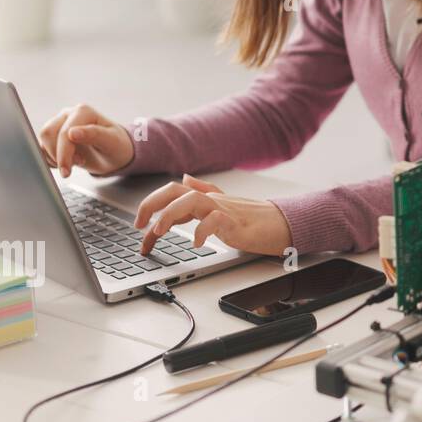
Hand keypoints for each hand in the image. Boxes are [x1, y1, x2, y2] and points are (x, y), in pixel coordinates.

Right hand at [39, 104, 135, 177]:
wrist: (113, 153)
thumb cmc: (115, 146)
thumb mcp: (111, 142)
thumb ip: (94, 135)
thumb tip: (72, 132)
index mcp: (83, 111)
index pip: (64, 132)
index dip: (64, 154)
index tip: (67, 171)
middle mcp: (68, 114)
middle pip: (48, 134)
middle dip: (58, 156)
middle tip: (75, 166)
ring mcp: (58, 123)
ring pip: (41, 141)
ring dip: (54, 157)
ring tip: (75, 162)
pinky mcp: (52, 136)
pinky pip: (40, 148)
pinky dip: (49, 159)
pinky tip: (65, 162)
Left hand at [135, 174, 292, 256]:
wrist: (281, 224)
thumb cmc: (253, 218)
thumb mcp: (223, 204)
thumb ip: (204, 191)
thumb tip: (186, 178)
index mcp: (206, 198)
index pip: (171, 193)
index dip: (151, 204)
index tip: (139, 226)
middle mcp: (211, 200)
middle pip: (175, 191)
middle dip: (151, 205)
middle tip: (139, 226)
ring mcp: (223, 209)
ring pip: (191, 200)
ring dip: (169, 215)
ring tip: (159, 232)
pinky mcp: (235, 222)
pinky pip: (215, 220)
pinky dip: (202, 231)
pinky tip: (197, 243)